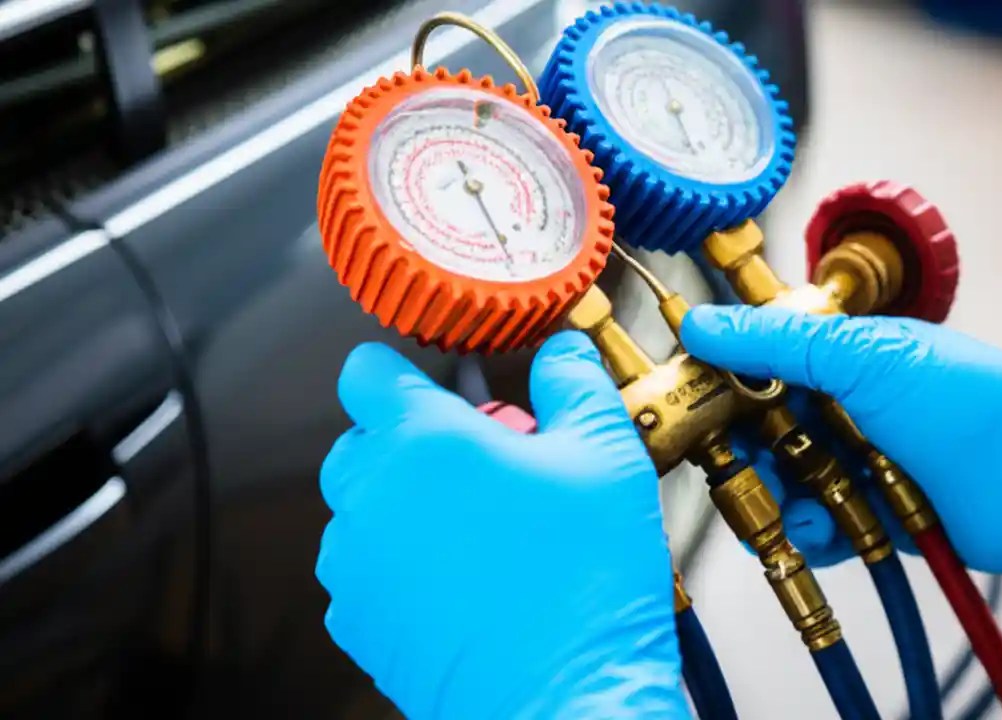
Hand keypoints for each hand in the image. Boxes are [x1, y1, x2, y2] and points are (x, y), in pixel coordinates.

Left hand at [316, 335, 687, 718]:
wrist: (565, 698)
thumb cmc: (584, 582)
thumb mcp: (606, 455)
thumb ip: (574, 381)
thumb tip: (560, 354)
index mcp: (421, 440)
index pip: (366, 370)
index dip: (402, 370)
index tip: (439, 388)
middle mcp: (371, 497)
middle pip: (362, 439)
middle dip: (413, 442)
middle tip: (484, 465)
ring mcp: (356, 565)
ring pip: (362, 508)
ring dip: (405, 505)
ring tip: (480, 530)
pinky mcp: (359, 622)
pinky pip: (366, 571)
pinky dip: (401, 566)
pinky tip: (465, 581)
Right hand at [682, 305, 1001, 573]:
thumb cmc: (972, 399)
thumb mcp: (864, 355)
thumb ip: (777, 341)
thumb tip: (703, 325)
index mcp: (841, 358)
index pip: (758, 364)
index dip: (720, 382)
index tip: (687, 398)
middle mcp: (846, 409)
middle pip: (762, 430)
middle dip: (740, 448)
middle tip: (728, 460)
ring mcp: (861, 463)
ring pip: (784, 483)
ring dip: (774, 494)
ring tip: (786, 499)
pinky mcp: (874, 517)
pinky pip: (818, 528)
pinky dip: (808, 530)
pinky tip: (817, 525)